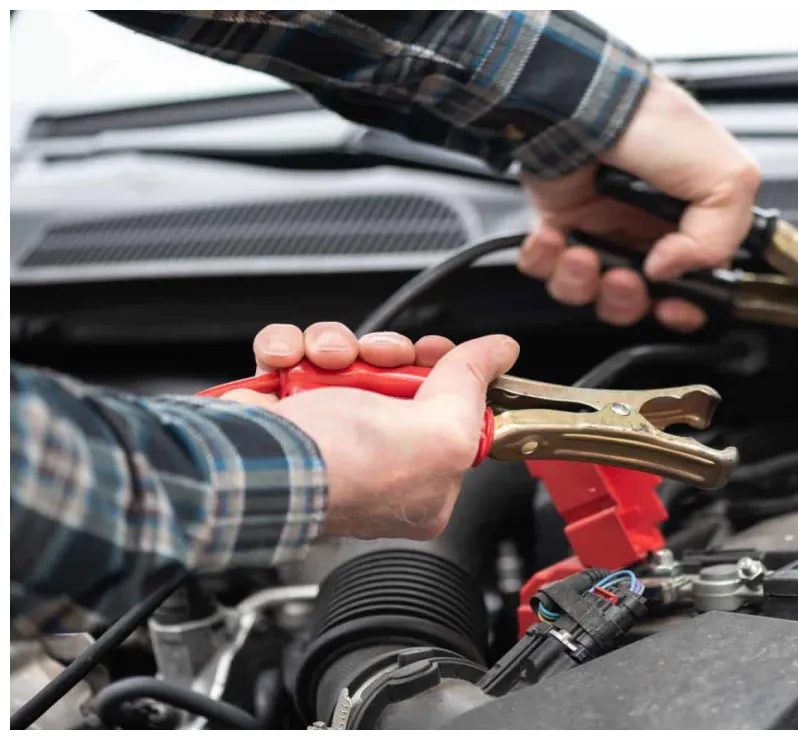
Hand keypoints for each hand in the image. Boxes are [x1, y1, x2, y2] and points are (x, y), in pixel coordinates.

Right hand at [222, 322, 518, 539]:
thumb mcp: (444, 431)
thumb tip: (500, 351)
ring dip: (336, 345)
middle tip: (381, 358)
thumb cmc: (344, 472)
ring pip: (344, 360)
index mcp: (421, 481)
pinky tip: (289, 360)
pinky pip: (294, 356)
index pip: (447, 413)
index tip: (436, 354)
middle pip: (396, 378)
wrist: (255, 466)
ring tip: (329, 361)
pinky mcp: (281, 410)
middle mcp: (372, 459)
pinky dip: (289, 348)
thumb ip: (475, 384)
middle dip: (388, 353)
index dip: (444, 374)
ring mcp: (324, 433)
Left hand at [516, 74, 760, 332]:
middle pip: (636, 301)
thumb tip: (673, 271)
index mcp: (689, 223)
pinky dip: (544, 261)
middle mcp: (643, 231)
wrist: (585, 103)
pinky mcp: (557, 225)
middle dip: (627, 299)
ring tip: (582, 253)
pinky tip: (554, 237)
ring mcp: (599, 229)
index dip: (683, 308)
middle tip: (624, 278)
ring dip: (583, 283)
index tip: (672, 307)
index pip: (691, 287)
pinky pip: (545, 268)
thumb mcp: (726, 177)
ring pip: (588, 293)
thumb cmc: (654, 124)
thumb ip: (719, 238)